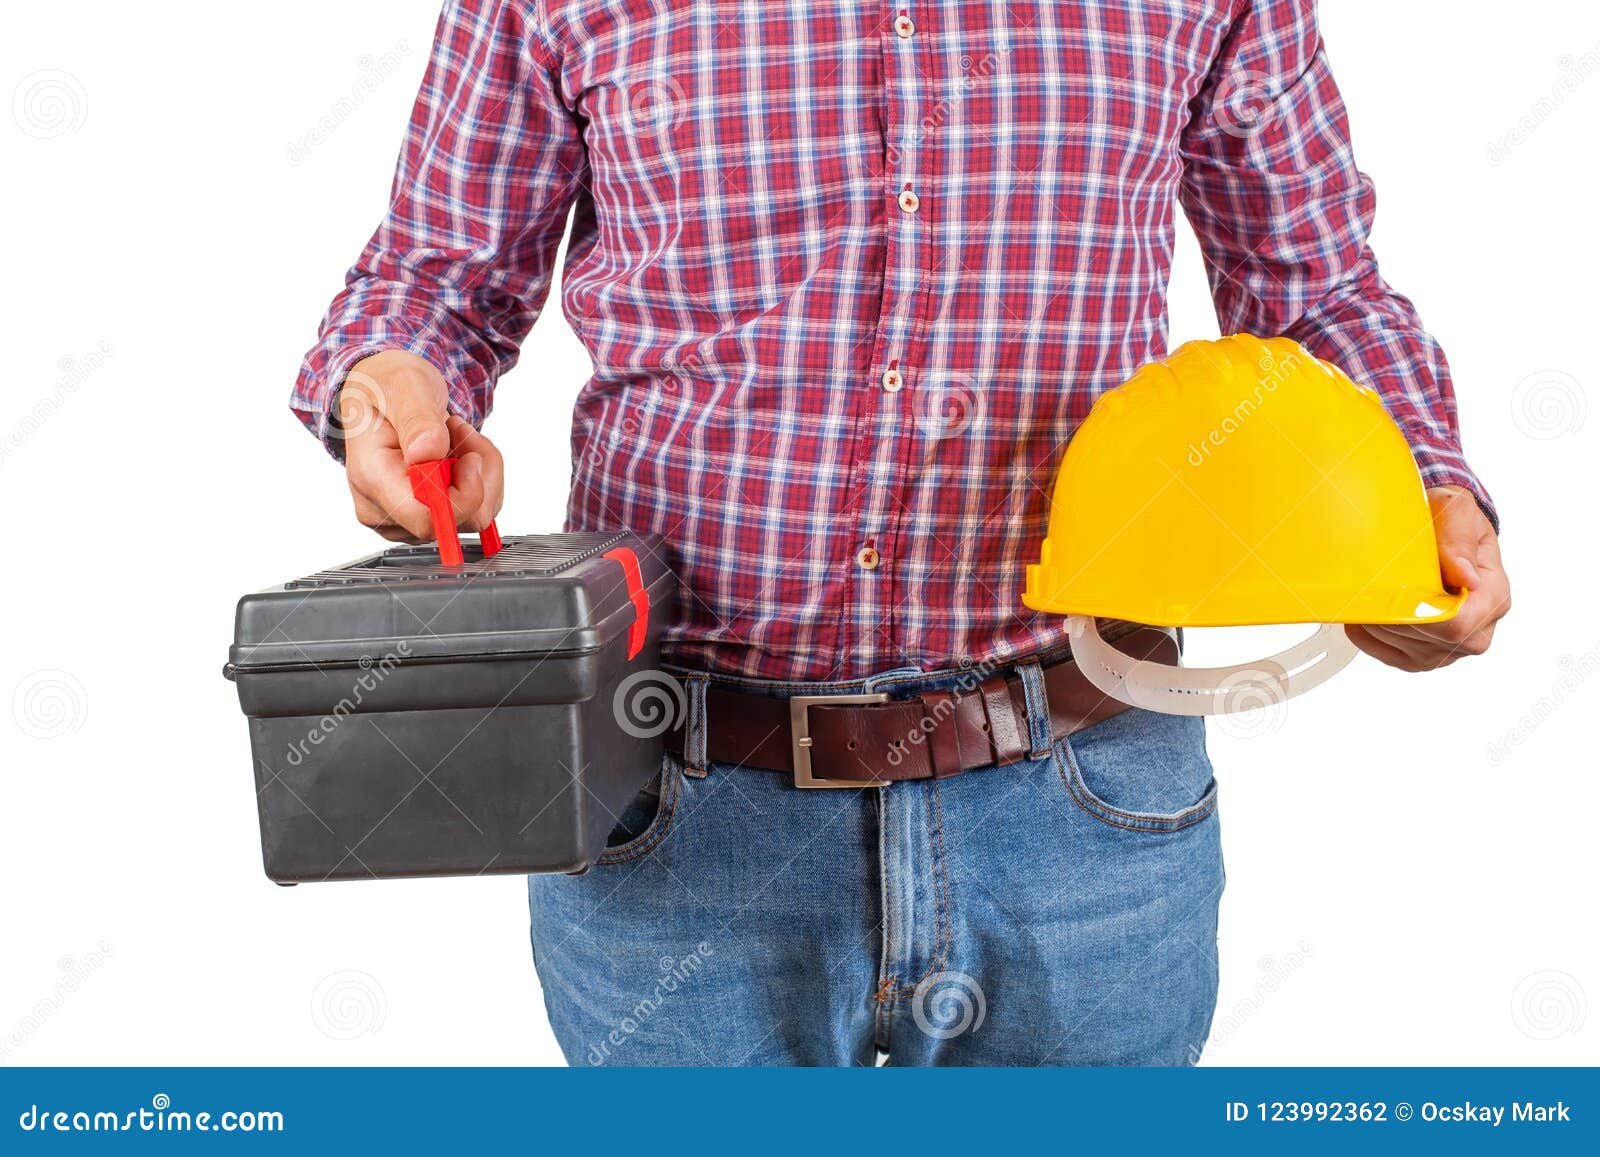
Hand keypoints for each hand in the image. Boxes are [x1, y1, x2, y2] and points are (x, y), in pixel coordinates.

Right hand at [337, 350, 504, 542]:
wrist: (383, 393)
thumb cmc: (388, 387)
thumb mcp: (404, 386)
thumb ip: (417, 419)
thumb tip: (427, 453)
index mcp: (372, 479)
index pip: (426, 520)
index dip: (463, 496)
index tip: (470, 457)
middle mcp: (384, 509)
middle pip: (458, 520)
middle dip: (477, 473)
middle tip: (460, 430)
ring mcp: (406, 518)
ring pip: (475, 516)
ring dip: (481, 471)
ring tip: (457, 435)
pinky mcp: (428, 517)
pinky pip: (477, 510)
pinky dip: (481, 478)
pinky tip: (460, 451)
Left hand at [1345, 486, 1509, 671]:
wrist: (1442, 532)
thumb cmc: (1450, 521)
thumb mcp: (1456, 512)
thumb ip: (1458, 542)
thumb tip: (1467, 579)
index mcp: (1494, 598)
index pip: (1457, 625)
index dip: (1419, 615)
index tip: (1392, 594)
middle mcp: (1478, 630)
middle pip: (1426, 641)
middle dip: (1391, 617)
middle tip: (1369, 591)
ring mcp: (1451, 649)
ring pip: (1405, 652)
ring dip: (1377, 627)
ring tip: (1366, 599)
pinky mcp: (1425, 656)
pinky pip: (1392, 658)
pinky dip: (1370, 639)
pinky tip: (1363, 617)